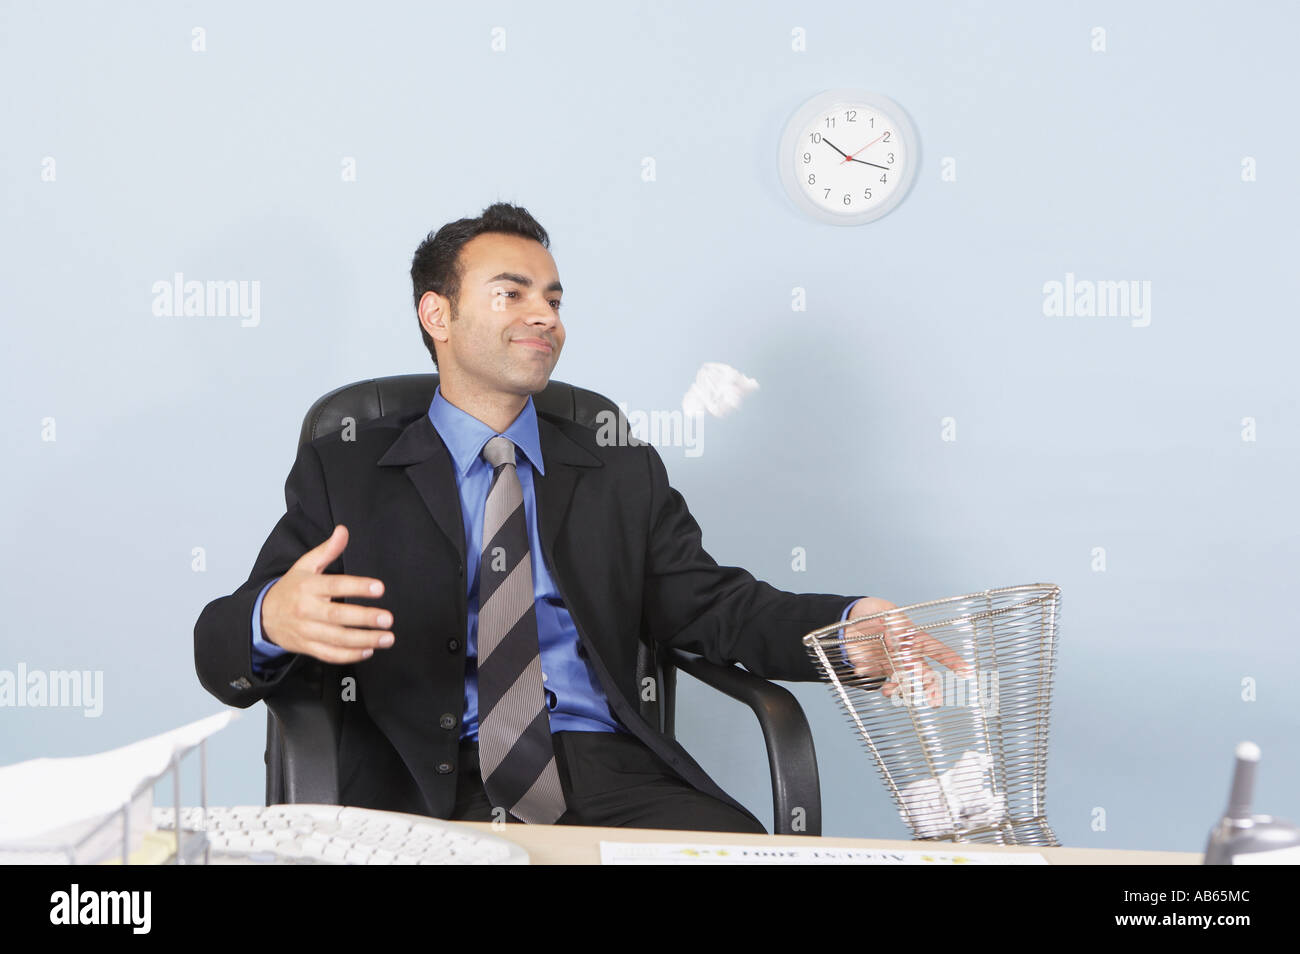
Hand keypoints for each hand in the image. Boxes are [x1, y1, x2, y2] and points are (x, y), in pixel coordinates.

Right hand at [260, 524, 394, 663]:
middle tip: (387, 618)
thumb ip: (327, 550)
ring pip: (337, 639)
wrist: (262, 616)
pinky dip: (349, 655)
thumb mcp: (304, 565)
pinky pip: (330, 654)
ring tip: (387, 638)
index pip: (335, 585)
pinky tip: (369, 651)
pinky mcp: (307, 647)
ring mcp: (306, 631)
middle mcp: (307, 609)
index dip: (357, 586)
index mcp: (308, 586)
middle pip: (337, 615)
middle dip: (364, 618)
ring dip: (364, 640)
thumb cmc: (290, 588)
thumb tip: (343, 531)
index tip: (379, 588)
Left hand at [840, 597, 971, 706]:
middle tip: (934, 702)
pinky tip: (861, 669)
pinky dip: (870, 676)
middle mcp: (907, 656)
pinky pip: (878, 679)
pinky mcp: (877, 671)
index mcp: (915, 640)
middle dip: (931, 690)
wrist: (850, 623)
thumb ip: (891, 629)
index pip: (939, 651)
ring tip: (889, 693)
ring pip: (904, 683)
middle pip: (925, 675)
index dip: (954, 661)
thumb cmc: (875, 615)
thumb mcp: (884, 615)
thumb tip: (896, 642)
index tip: (968, 672)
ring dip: (900, 690)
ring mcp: (893, 665)